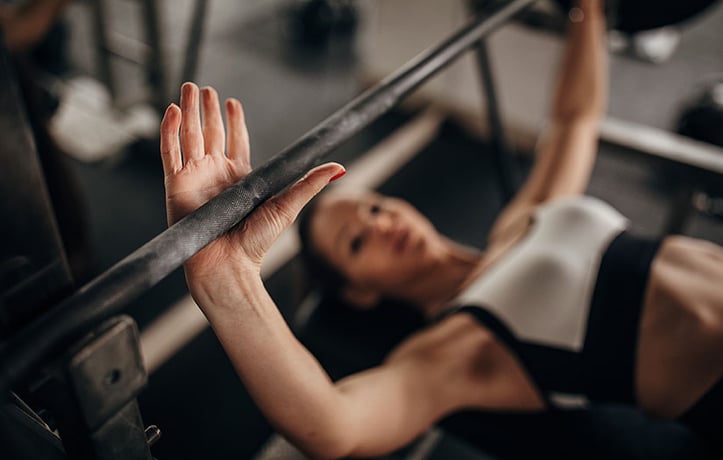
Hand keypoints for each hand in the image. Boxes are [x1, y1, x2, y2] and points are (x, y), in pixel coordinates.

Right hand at [160, 82, 344, 282]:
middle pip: (211, 133)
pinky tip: (175, 109)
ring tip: (190, 87)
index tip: (232, 102)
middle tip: (206, 89)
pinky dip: (170, 130)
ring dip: (189, 111)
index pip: (236, 142)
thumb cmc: (257, 243)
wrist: (229, 266)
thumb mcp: (288, 205)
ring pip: (189, 136)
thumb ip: (309, 182)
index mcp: (241, 178)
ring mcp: (194, 179)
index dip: (234, 122)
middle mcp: (216, 175)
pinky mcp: (176, 186)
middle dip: (208, 110)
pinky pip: (170, 152)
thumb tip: (339, 168)